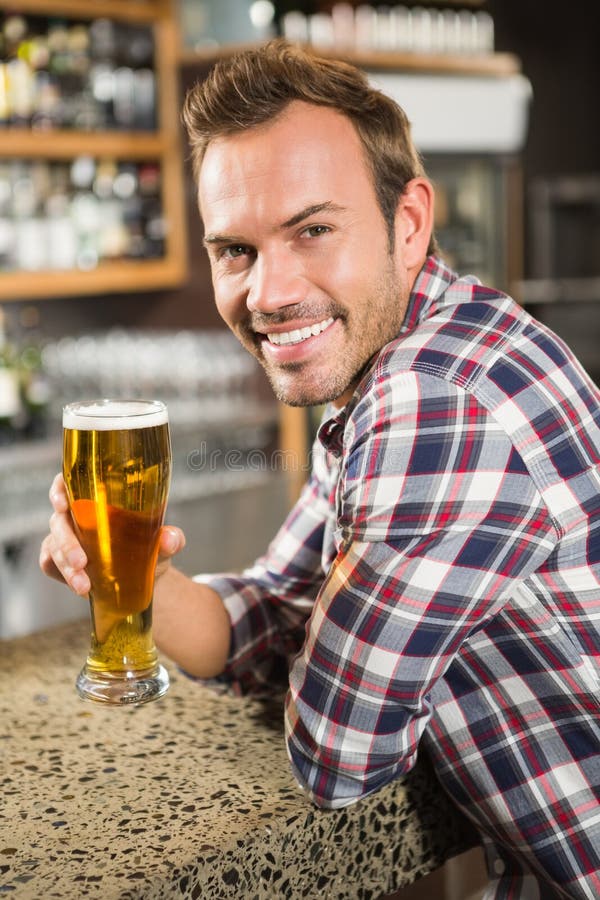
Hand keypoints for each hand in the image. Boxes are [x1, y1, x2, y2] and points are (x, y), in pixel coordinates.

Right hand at [39, 473, 185, 595]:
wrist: (144, 578)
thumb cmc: (149, 548)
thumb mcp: (163, 543)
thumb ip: (170, 540)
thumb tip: (169, 540)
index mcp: (96, 499)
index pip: (68, 483)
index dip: (59, 489)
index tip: (62, 503)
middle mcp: (76, 515)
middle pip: (59, 520)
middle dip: (66, 542)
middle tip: (82, 562)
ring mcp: (64, 537)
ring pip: (53, 546)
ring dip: (66, 567)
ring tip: (84, 585)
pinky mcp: (60, 560)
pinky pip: (49, 564)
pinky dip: (62, 575)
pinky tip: (81, 586)